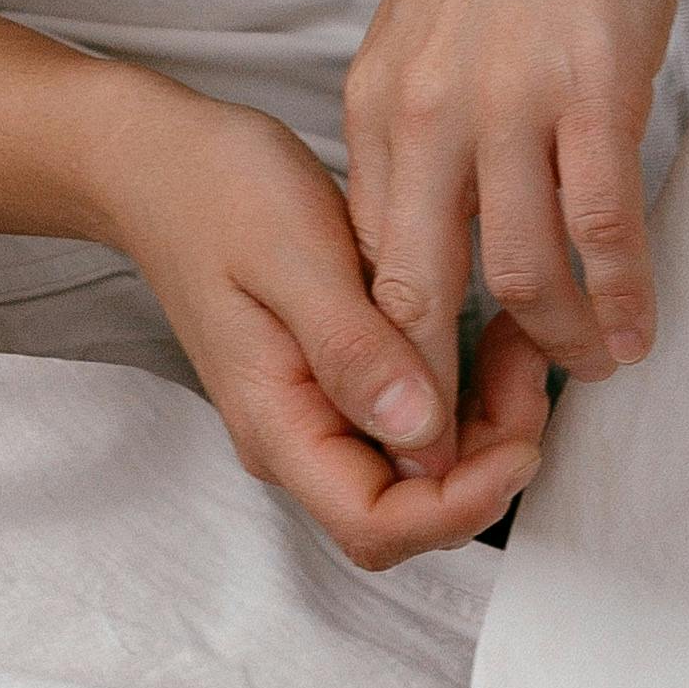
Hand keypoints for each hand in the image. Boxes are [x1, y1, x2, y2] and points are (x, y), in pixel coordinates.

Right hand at [86, 80, 553, 572]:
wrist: (159, 161)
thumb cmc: (217, 192)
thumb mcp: (293, 255)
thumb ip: (354, 348)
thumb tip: (421, 431)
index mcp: (278, 424)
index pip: (376, 526)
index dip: (462, 506)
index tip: (524, 441)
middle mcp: (299, 438)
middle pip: (414, 507)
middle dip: (491, 455)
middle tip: (529, 361)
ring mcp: (319, 414)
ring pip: (427, 465)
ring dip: (490, 419)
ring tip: (517, 332)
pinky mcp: (340, 381)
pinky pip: (417, 415)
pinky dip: (469, 386)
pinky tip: (490, 325)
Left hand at [341, 0, 688, 427]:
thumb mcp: (426, 25)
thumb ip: (419, 121)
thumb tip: (426, 211)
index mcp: (376, 102)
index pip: (366, 262)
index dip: (392, 350)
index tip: (420, 406)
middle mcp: (427, 115)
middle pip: (422, 294)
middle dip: (448, 387)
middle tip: (484, 445)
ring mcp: (508, 107)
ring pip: (522, 276)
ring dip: (561, 346)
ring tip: (592, 373)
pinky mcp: (592, 92)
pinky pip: (603, 229)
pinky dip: (622, 296)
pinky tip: (637, 327)